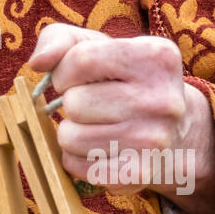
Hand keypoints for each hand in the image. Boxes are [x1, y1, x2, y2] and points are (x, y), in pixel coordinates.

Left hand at [28, 24, 214, 213]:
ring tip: (94, 126)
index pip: (82, 60)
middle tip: (92, 105)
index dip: (66, 72)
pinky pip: (79, 167)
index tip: (76, 78)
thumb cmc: (124, 80)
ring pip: (71, 137)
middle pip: (75, 102)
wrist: (176, 129)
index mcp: (155, 57)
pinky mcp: (140, 174)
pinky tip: (96, 148)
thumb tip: (38, 63)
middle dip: (71, 103)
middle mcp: (162, 99)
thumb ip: (60, 39)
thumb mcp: (98, 45)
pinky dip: (77, 159)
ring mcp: (153, 140)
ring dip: (71, 132)